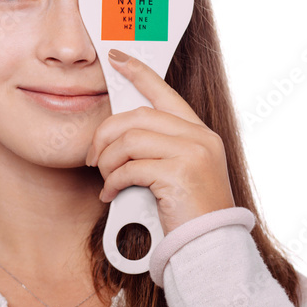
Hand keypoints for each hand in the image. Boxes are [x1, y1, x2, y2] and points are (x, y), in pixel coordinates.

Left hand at [85, 49, 235, 234]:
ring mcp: (193, 154)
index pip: (166, 93)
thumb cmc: (191, 216)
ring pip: (130, 141)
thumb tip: (120, 139)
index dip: (139, 74)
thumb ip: (161, 150)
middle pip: (138, 116)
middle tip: (94, 156)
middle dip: (107, 133)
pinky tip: (110, 194)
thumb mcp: (181, 174)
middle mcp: (200, 138)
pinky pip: (130, 168)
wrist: (212, 247)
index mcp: (201, 133)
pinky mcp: (179, 174)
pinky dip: (113, 181)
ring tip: (105, 178)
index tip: (117, 59)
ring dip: (108, 161)